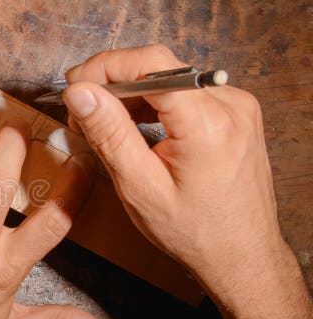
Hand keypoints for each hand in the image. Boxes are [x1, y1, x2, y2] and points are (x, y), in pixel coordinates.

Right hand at [61, 45, 296, 308]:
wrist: (241, 255)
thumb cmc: (193, 232)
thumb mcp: (139, 187)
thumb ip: (108, 133)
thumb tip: (79, 92)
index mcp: (208, 122)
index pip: (149, 63)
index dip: (104, 67)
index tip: (75, 88)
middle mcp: (229, 104)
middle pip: (157, 66)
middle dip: (112, 81)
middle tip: (81, 111)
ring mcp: (236, 105)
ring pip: (167, 76)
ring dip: (129, 92)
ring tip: (103, 122)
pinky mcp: (234, 112)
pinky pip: (183, 90)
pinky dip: (152, 101)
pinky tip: (132, 124)